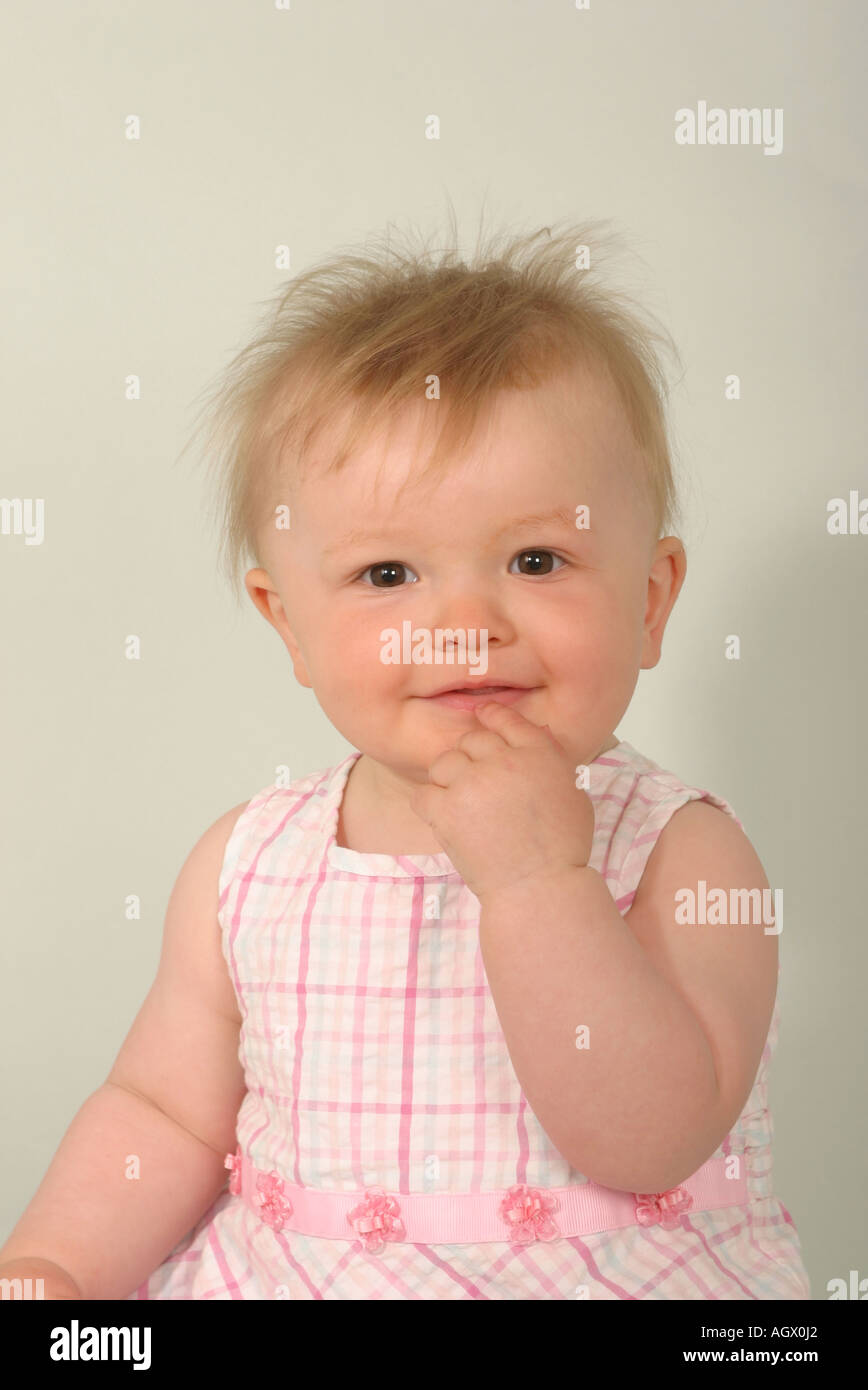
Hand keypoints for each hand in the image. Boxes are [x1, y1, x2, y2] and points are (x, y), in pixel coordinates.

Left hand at [408, 702, 594, 901]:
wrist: (539, 887)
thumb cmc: (563, 847)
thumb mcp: (572, 793)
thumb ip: (550, 761)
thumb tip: (535, 736)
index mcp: (538, 754)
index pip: (507, 719)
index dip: (490, 716)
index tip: (481, 715)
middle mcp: (503, 762)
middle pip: (471, 740)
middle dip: (471, 758)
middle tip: (476, 783)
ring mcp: (471, 785)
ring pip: (443, 763)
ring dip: (448, 780)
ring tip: (460, 803)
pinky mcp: (446, 811)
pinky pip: (423, 793)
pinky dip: (429, 804)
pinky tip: (442, 816)